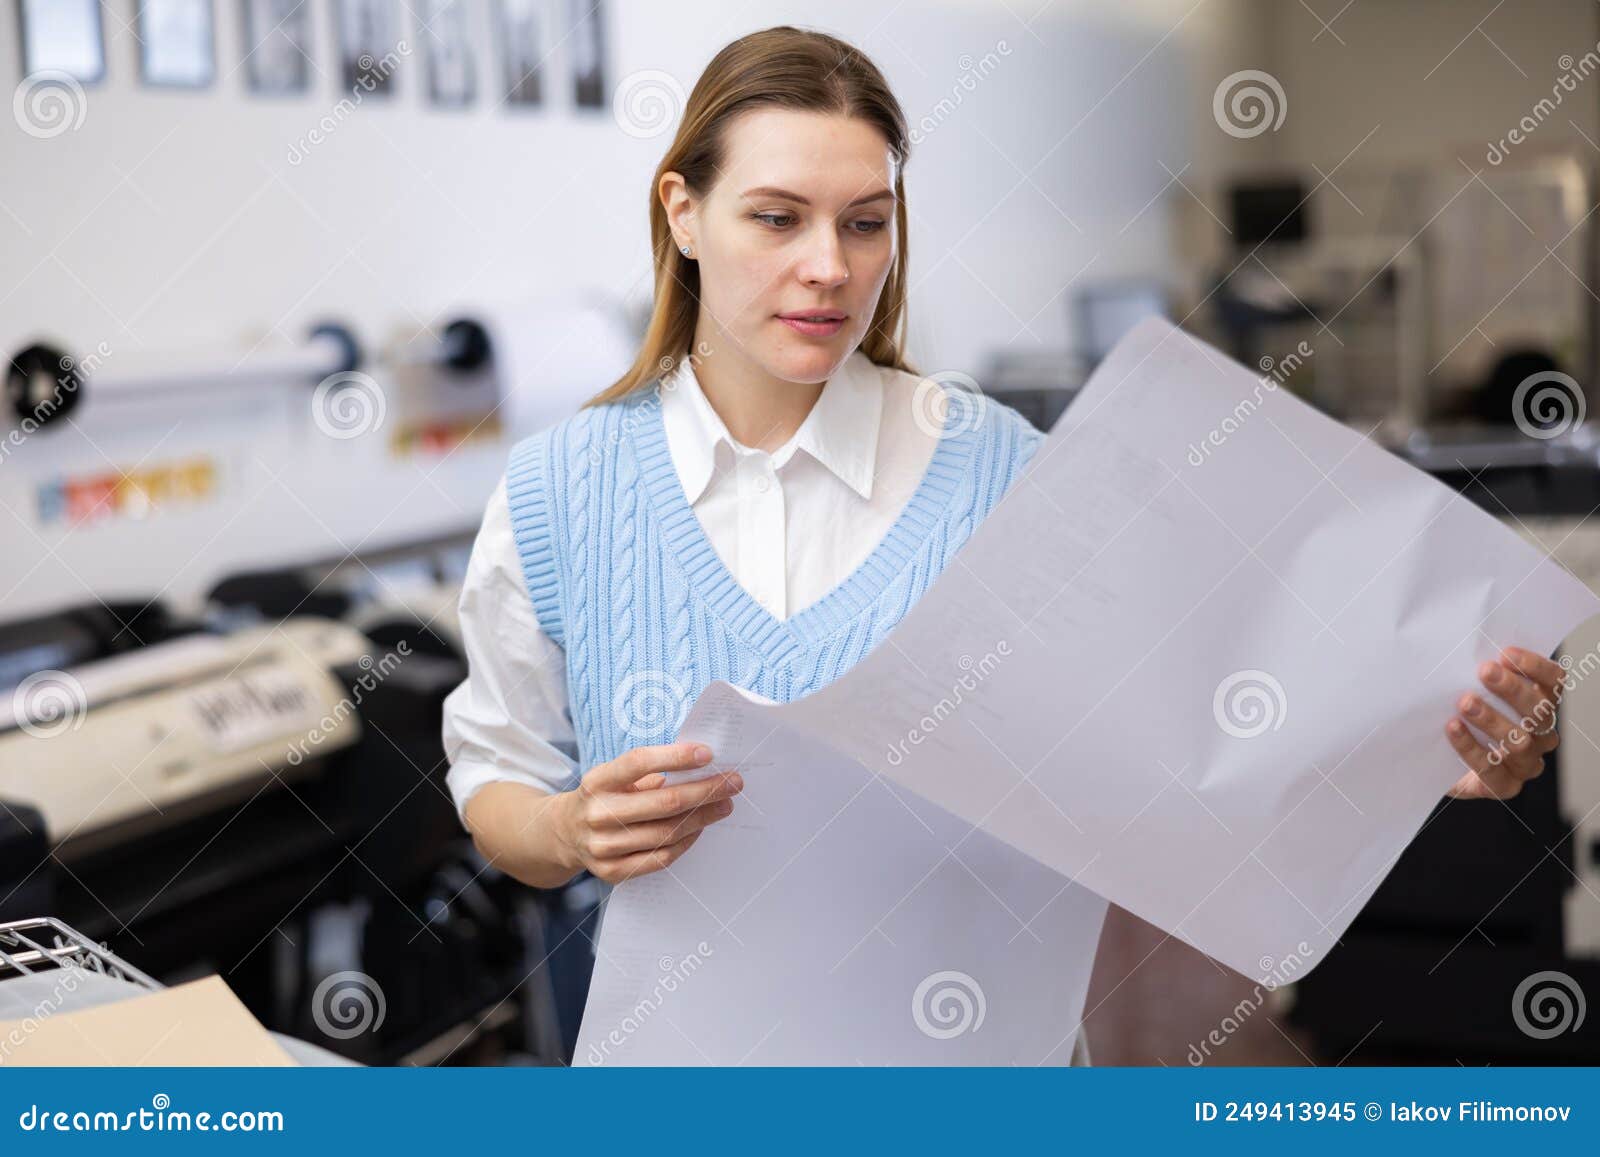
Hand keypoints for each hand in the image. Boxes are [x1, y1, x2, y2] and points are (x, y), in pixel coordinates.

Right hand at [554, 742, 742, 883]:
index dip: (675, 757)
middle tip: (733, 782)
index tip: (708, 754)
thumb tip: (699, 765)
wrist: (563, 834)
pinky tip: (700, 828)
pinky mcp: (612, 872)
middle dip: (705, 791)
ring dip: (703, 818)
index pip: (639, 763)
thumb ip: (648, 770)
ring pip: (666, 833)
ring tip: (724, 805)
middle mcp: (597, 814)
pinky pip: (660, 858)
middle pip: (663, 803)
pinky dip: (686, 842)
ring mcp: (603, 847)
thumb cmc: (602, 796)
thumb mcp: (613, 776)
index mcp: (596, 782)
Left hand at [1444, 645, 1563, 800]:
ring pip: (1521, 742)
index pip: (1553, 683)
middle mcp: (1540, 736)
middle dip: (1512, 689)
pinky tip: (1453, 728)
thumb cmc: (1457, 717)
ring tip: (1465, 702)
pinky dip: (1471, 747)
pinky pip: (1493, 770)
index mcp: (1538, 707)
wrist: (1435, 762)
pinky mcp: (1503, 786)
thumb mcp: (1466, 690)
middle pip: (1539, 711)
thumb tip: (1465, 650)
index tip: (1505, 654)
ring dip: (1493, 719)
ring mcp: (1525, 764)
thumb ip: (1475, 674)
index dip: (1536, 668)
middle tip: (1484, 672)